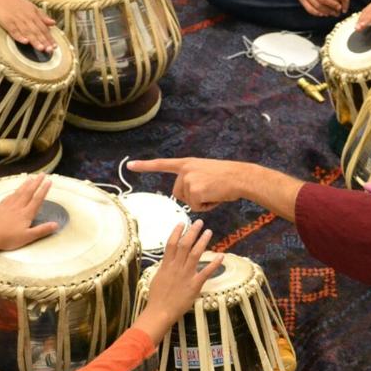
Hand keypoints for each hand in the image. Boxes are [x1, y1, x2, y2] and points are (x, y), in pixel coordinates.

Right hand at [0, 0, 55, 51]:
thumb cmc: (17, 3)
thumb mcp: (32, 7)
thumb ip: (42, 16)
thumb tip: (53, 23)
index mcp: (33, 15)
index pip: (43, 28)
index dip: (49, 37)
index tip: (55, 46)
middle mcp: (26, 18)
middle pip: (36, 31)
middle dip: (44, 41)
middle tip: (50, 50)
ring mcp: (16, 20)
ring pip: (27, 32)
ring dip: (34, 40)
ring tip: (41, 48)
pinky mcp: (7, 22)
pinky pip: (13, 31)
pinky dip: (19, 36)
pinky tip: (24, 42)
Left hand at [0, 174, 57, 258]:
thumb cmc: (8, 238)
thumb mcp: (28, 237)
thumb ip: (42, 230)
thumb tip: (56, 224)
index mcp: (26, 213)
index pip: (37, 199)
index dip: (44, 189)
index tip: (49, 181)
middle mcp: (18, 207)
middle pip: (29, 192)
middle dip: (36, 182)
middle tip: (42, 174)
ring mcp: (8, 206)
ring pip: (19, 192)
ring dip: (25, 184)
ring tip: (30, 178)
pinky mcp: (0, 208)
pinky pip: (9, 196)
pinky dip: (13, 191)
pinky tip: (14, 190)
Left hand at [127, 158, 250, 211]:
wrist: (241, 177)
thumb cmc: (227, 177)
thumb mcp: (206, 172)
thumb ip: (193, 179)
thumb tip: (189, 195)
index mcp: (187, 163)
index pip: (162, 164)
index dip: (145, 166)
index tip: (130, 165)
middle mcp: (185, 170)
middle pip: (178, 193)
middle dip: (193, 197)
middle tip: (210, 190)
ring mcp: (188, 180)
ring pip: (188, 201)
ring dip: (201, 202)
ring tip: (215, 192)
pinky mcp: (194, 190)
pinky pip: (196, 207)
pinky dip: (206, 206)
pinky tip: (215, 196)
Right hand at [134, 220, 222, 342]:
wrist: (160, 312)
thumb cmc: (157, 297)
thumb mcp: (157, 278)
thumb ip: (164, 268)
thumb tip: (167, 260)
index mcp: (166, 265)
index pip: (171, 244)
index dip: (177, 232)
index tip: (182, 223)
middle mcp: (176, 267)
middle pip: (184, 245)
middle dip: (192, 232)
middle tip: (199, 222)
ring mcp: (185, 275)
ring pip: (195, 254)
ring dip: (202, 242)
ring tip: (209, 232)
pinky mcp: (194, 285)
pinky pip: (205, 272)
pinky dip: (213, 264)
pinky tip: (221, 255)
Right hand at [357, 0, 370, 29]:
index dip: (367, 20)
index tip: (362, 26)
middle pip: (368, 11)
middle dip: (361, 20)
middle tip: (356, 29)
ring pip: (366, 10)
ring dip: (360, 18)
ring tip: (356, 27)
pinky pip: (367, 9)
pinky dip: (363, 16)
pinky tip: (360, 22)